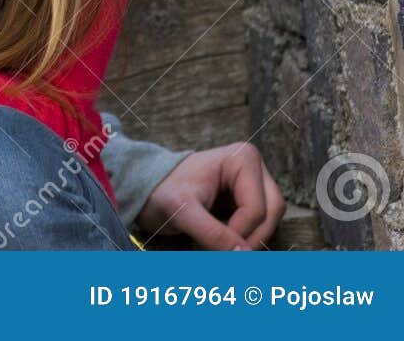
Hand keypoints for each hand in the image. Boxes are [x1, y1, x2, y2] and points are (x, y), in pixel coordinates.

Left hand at [135, 140, 284, 248]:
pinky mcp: (250, 200)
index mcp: (242, 158)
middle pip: (271, 214)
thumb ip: (213, 233)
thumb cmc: (161, 192)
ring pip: (269, 223)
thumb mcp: (182, 211)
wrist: (147, 189)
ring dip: (248, 242)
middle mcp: (254, 168)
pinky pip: (262, 227)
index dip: (238, 234)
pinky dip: (245, 240)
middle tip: (223, 255)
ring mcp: (255, 184)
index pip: (256, 209)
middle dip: (249, 239)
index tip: (213, 248)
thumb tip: (245, 258)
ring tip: (218, 249)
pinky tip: (222, 245)